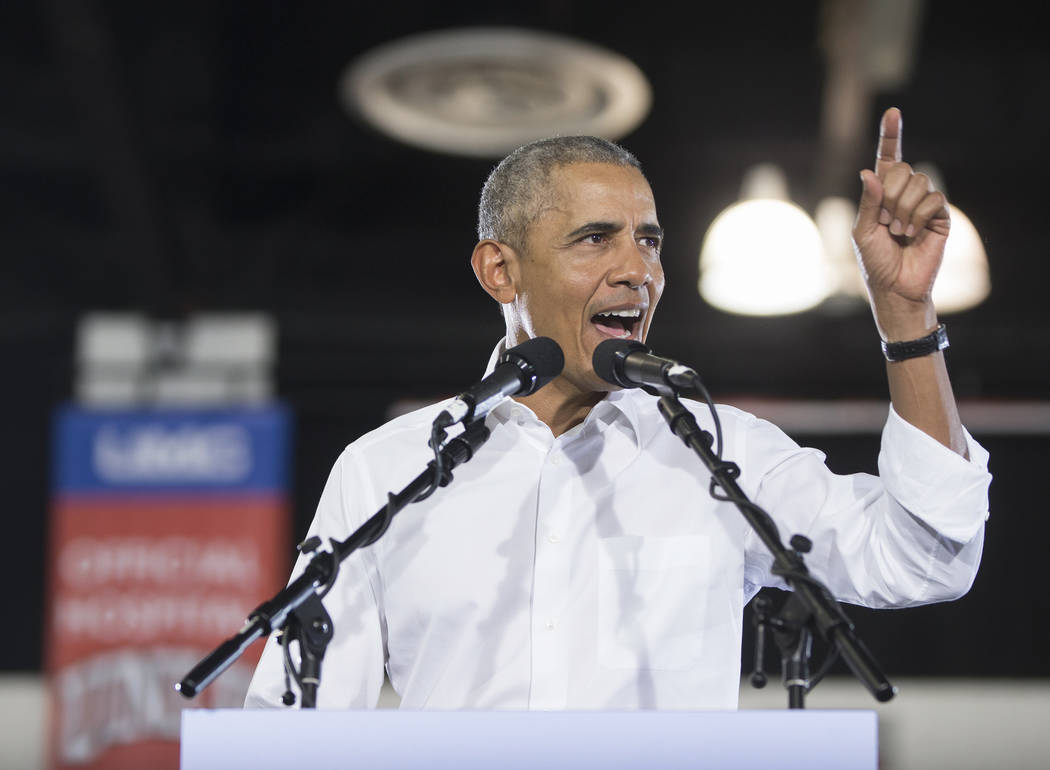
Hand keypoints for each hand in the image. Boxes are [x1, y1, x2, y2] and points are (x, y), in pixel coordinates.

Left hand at [852, 107, 948, 339]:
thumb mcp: (862, 231)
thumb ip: (867, 202)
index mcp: (882, 195)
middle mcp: (904, 195)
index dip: (891, 136)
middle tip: (886, 223)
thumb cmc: (874, 262)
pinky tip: (913, 234)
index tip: (892, 112)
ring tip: (899, 233)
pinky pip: (933, 199)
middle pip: (902, 171)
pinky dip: (919, 216)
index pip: (889, 159)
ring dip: (903, 210)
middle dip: (890, 196)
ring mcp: (924, 204)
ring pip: (919, 183)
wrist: (895, 287)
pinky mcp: (941, 217)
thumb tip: (870, 171)